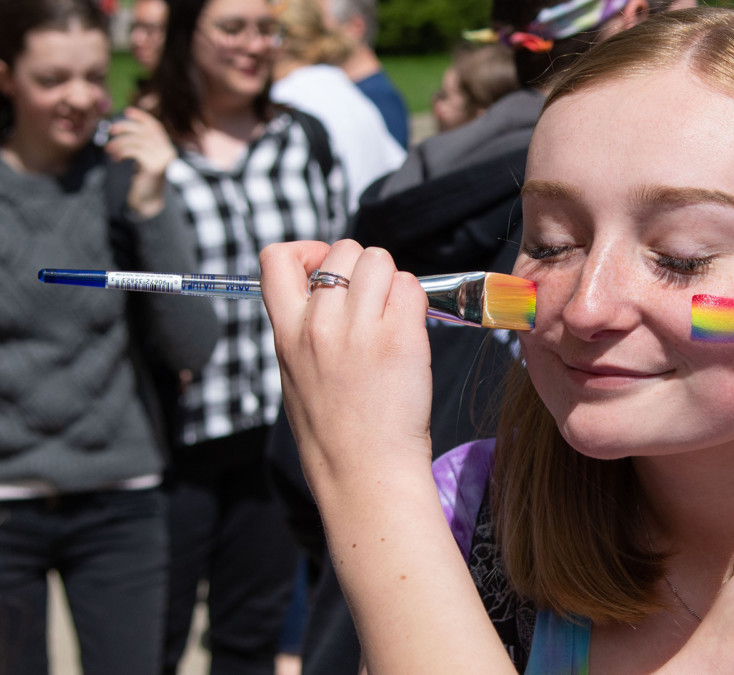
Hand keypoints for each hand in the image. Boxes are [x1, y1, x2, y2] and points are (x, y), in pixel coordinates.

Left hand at [105, 107, 176, 217]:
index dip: (142, 117)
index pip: (156, 127)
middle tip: (110, 131)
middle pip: (144, 131)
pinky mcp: (154, 167)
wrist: (147, 200)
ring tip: (108, 151)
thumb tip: (123, 126)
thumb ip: (140, 144)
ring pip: (136, 141)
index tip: (127, 111)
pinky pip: (134, 152)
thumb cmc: (142, 178)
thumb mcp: (142, 158)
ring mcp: (162, 159)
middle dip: (125, 127)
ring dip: (118, 143)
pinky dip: (121, 152)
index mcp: (166, 148)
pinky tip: (115, 158)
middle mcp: (168, 151)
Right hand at [260, 240, 434, 494]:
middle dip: (361, 267)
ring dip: (391, 281)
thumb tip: (329, 295)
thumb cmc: (334, 435)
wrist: (364, 473)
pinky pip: (412, 288)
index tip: (321, 268)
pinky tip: (410, 331)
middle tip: (371, 303)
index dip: (306, 251)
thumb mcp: (296, 378)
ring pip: (381, 261)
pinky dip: (415, 301)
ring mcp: (361, 329)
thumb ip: (306, 332)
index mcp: (287, 334)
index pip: (277, 259)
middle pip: (344, 250)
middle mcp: (320, 325)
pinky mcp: (401, 338)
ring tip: (392, 318)